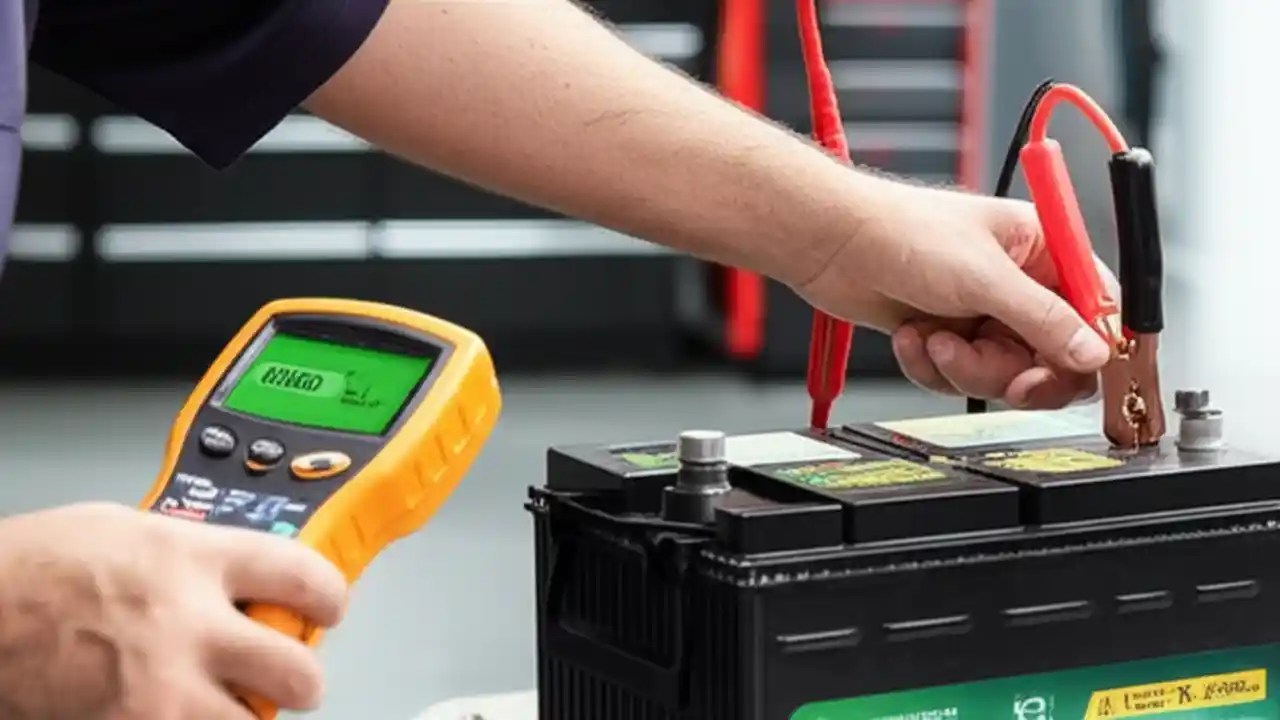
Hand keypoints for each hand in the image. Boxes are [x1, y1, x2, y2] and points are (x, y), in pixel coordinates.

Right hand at [0, 502, 346, 718]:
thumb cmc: (37, 566)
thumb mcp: (134, 531)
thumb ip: (200, 557)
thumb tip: (249, 578)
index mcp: (194, 560)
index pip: (307, 578)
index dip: (330, 597)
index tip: (327, 607)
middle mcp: (188, 627)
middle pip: (300, 672)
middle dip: (298, 678)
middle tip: (285, 674)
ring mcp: (161, 694)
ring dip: (246, 717)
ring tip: (224, 703)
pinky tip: (175, 712)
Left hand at [794, 179, 1116, 408]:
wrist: (831, 244)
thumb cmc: (902, 233)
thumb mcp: (984, 279)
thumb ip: (1044, 320)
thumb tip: (1094, 352)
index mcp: (1042, 249)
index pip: (1095, 308)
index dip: (1092, 349)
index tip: (1077, 376)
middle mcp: (1017, 282)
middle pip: (1052, 356)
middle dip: (1018, 371)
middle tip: (1005, 380)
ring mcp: (980, 312)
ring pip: (1001, 374)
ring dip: (966, 368)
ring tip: (936, 340)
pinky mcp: (945, 335)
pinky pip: (958, 377)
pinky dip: (932, 367)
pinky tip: (912, 336)